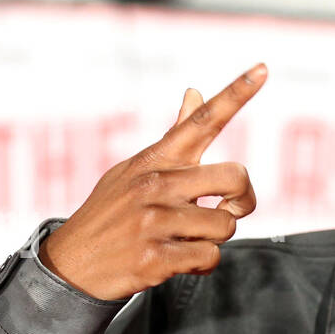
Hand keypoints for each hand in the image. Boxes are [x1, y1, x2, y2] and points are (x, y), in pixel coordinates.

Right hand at [39, 65, 266, 301]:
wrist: (71, 264)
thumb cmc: (112, 214)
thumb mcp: (134, 169)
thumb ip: (173, 139)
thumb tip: (195, 92)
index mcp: (156, 159)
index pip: (201, 120)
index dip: (236, 93)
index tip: (263, 69)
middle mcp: (156, 183)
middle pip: (236, 177)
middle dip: (243, 201)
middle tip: (227, 211)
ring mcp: (154, 220)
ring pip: (226, 224)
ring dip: (215, 238)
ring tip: (186, 238)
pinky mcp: (155, 256)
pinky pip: (210, 257)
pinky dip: (202, 263)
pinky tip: (178, 259)